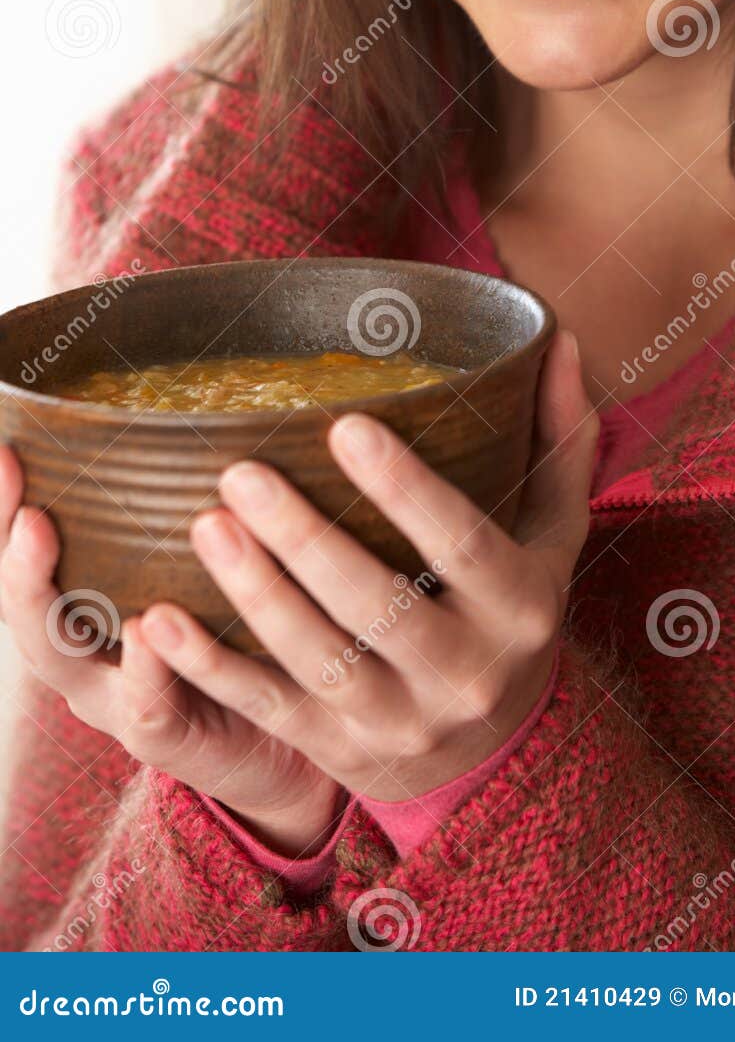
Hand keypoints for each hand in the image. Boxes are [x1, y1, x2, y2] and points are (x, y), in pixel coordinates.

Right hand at [0, 451, 342, 856]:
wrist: (287, 742)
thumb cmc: (242, 637)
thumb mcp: (209, 565)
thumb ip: (195, 507)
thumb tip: (227, 411)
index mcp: (86, 607)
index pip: (25, 550)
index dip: (3, 504)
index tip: (6, 444)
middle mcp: (85, 654)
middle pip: (19, 601)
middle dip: (3, 542)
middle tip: (12, 488)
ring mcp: (114, 697)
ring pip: (54, 650)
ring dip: (41, 587)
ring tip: (39, 529)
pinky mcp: (163, 737)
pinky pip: (145, 699)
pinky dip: (145, 661)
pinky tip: (150, 624)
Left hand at [135, 328, 596, 804]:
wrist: (498, 753)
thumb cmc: (513, 609)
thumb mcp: (551, 533)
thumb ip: (559, 439)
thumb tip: (557, 340)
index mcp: (519, 607)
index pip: (462, 545)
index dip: (405, 489)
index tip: (346, 424)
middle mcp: (464, 671)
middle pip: (378, 605)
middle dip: (305, 539)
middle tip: (241, 471)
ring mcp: (400, 720)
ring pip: (320, 659)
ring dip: (255, 595)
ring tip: (204, 526)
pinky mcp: (340, 751)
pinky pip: (269, 712)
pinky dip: (210, 670)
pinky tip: (160, 621)